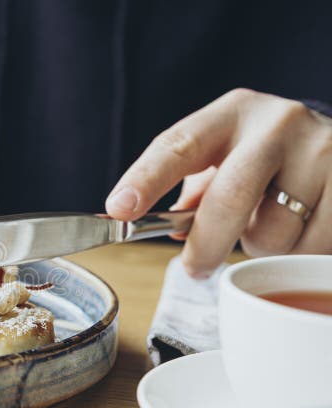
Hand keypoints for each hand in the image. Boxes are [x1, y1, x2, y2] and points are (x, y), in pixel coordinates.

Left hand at [106, 88, 331, 277]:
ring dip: (260, 247)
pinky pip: (310, 247)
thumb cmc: (266, 158)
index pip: (178, 146)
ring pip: (272, 233)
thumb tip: (161, 225)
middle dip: (205, 244)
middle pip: (228, 198)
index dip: (146, 180)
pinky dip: (296, 254)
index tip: (120, 209)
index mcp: (232, 114)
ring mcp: (322, 151)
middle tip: (194, 268)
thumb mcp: (225, 156)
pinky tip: (299, 230)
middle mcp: (278, 123)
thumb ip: (191, 189)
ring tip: (269, 226)